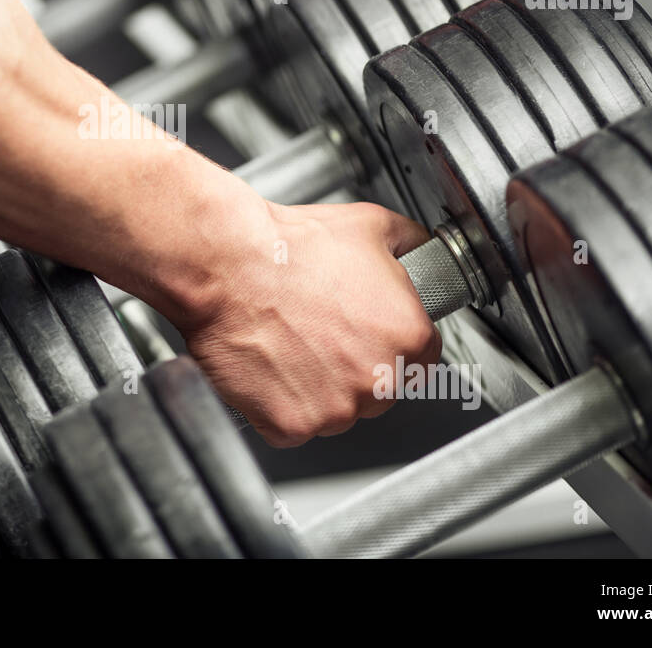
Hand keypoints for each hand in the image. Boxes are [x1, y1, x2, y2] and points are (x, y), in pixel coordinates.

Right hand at [179, 201, 438, 446]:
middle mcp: (379, 379)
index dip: (393, 342)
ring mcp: (335, 409)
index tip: (369, 333)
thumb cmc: (289, 249)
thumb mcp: (371, 225)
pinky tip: (272, 365)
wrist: (228, 266)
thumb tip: (423, 254)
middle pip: (382, 390)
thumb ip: (413, 244)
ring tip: (294, 345)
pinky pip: (294, 426)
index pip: (422, 358)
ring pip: (338, 412)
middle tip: (324, 333)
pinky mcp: (292, 426)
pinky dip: (281, 404)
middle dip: (357, 367)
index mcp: (409, 335)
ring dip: (321, 389)